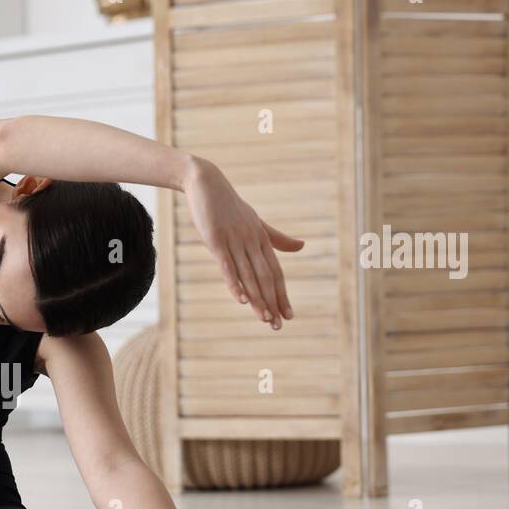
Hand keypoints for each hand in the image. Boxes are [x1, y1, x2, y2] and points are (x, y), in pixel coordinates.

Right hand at [179, 155, 303, 329]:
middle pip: (265, 278)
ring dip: (258, 299)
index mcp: (262, 239)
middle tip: (278, 325)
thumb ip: (277, 238)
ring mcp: (235, 241)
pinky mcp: (216, 241)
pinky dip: (235, 283)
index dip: (282, 294)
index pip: (275, 272)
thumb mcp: (255, 221)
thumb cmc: (229, 205)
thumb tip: (302, 246)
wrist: (206, 183)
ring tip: (264, 319)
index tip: (288, 314)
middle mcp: (252, 242)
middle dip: (273, 303)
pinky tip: (242, 300)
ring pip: (249, 275)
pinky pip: (228, 266)